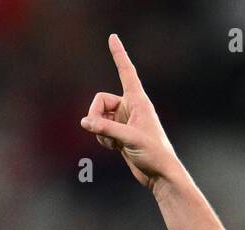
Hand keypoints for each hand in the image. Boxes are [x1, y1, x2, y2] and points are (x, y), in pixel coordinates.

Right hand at [80, 34, 177, 188]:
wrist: (160, 176)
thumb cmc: (154, 155)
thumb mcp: (129, 139)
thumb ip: (106, 129)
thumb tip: (84, 122)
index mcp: (139, 102)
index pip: (127, 72)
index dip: (119, 55)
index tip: (112, 37)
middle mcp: (131, 108)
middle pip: (100, 100)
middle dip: (95, 114)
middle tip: (100, 130)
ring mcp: (124, 121)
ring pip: (98, 116)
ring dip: (99, 129)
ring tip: (112, 143)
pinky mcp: (120, 134)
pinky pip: (101, 128)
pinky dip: (101, 137)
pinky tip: (113, 148)